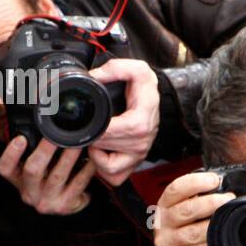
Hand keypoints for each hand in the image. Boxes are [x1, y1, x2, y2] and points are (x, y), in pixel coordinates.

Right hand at [0, 135, 96, 215]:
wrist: (65, 205)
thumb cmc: (49, 179)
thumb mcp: (37, 167)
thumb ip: (34, 149)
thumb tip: (39, 120)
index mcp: (18, 180)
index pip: (5, 168)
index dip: (11, 153)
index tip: (20, 138)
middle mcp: (30, 193)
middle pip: (32, 171)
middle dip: (45, 150)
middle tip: (55, 135)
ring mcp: (47, 201)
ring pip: (58, 176)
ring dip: (68, 157)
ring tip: (77, 143)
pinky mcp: (65, 206)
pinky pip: (78, 184)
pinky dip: (86, 170)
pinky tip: (91, 159)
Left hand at [88, 58, 159, 184]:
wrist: (155, 103)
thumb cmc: (144, 90)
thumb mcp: (136, 70)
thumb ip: (116, 68)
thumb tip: (93, 77)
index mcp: (140, 122)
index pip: (109, 132)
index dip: (95, 127)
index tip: (91, 119)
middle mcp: (141, 143)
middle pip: (103, 147)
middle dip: (91, 136)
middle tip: (90, 125)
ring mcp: (137, 156)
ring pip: (106, 165)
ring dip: (96, 153)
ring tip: (97, 138)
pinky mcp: (132, 166)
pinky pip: (112, 176)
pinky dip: (103, 168)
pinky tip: (102, 152)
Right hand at [153, 170, 231, 245]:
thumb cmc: (182, 231)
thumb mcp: (183, 212)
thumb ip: (196, 199)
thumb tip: (223, 187)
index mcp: (165, 205)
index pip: (176, 189)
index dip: (195, 182)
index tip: (214, 180)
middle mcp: (163, 221)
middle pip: (186, 209)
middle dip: (211, 202)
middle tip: (228, 199)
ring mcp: (167, 241)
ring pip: (193, 232)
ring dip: (213, 224)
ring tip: (227, 219)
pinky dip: (211, 244)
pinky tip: (220, 238)